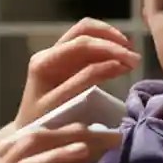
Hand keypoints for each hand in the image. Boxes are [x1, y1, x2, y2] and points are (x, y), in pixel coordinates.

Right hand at [0, 124, 122, 162]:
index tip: (94, 132)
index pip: (26, 138)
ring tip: (102, 138)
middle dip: (73, 130)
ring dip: (71, 138)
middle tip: (109, 133)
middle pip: (32, 135)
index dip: (61, 131)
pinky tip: (81, 152)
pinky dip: (55, 159)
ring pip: (30, 146)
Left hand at [15, 19, 139, 128]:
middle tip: (134, 57)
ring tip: (131, 56)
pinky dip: (107, 46)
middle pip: (84, 30)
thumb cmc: (42, 124)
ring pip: (87, 32)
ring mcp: (55, 55)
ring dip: (111, 40)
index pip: (81, 44)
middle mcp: (48, 53)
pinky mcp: (64, 61)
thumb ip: (87, 81)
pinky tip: (121, 58)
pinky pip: (88, 43)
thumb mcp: (63, 106)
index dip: (109, 49)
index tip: (132, 62)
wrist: (27, 132)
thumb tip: (117, 63)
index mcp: (43, 63)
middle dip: (112, 40)